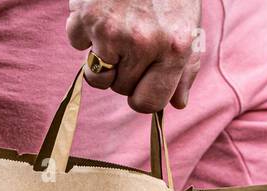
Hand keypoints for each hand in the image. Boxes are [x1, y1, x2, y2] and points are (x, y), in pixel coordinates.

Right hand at [66, 0, 202, 112]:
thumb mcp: (188, 24)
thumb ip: (186, 67)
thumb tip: (178, 103)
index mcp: (175, 49)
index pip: (149, 103)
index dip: (142, 96)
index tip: (140, 85)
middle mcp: (144, 44)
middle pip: (120, 89)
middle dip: (123, 72)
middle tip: (131, 42)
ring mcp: (112, 32)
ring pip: (96, 76)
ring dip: (101, 59)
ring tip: (115, 30)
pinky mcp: (86, 18)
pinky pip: (77, 45)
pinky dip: (84, 31)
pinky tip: (101, 10)